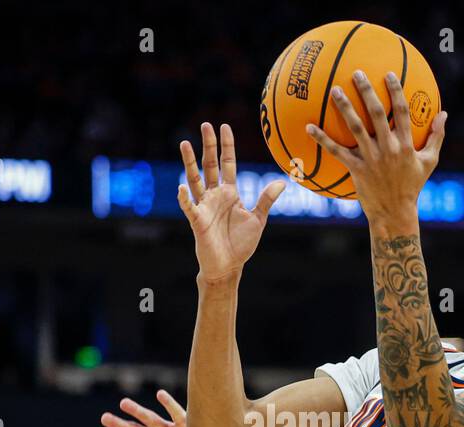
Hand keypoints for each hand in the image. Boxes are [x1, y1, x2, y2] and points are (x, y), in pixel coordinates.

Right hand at [178, 123, 286, 280]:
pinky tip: (181, 187)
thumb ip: (266, 200)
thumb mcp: (258, 219)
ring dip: (189, 162)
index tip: (224, 126)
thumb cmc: (241, 244)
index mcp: (230, 193)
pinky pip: (189, 206)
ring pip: (195, 179)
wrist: (228, 266)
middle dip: (208, 145)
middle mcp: (215, 196)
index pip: (228, 164)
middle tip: (205, 124)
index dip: (227, 146)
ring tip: (184, 143)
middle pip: (210, 165)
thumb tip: (282, 182)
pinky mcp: (197, 221)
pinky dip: (185, 198)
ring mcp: (205, 206)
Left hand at [305, 70, 445, 221]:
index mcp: (406, 144)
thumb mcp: (429, 162)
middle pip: (376, 114)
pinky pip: (337, 152)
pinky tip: (308, 127)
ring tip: (335, 90)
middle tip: (357, 73)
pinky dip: (322, 139)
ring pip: (355, 128)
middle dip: (367, 91)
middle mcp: (388, 148)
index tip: (388, 74)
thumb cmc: (412, 186)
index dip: (395, 91)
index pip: (402, 111)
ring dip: (344, 107)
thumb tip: (444, 114)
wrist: (395, 213)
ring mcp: (371, 159)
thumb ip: (437, 136)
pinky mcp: (356, 170)